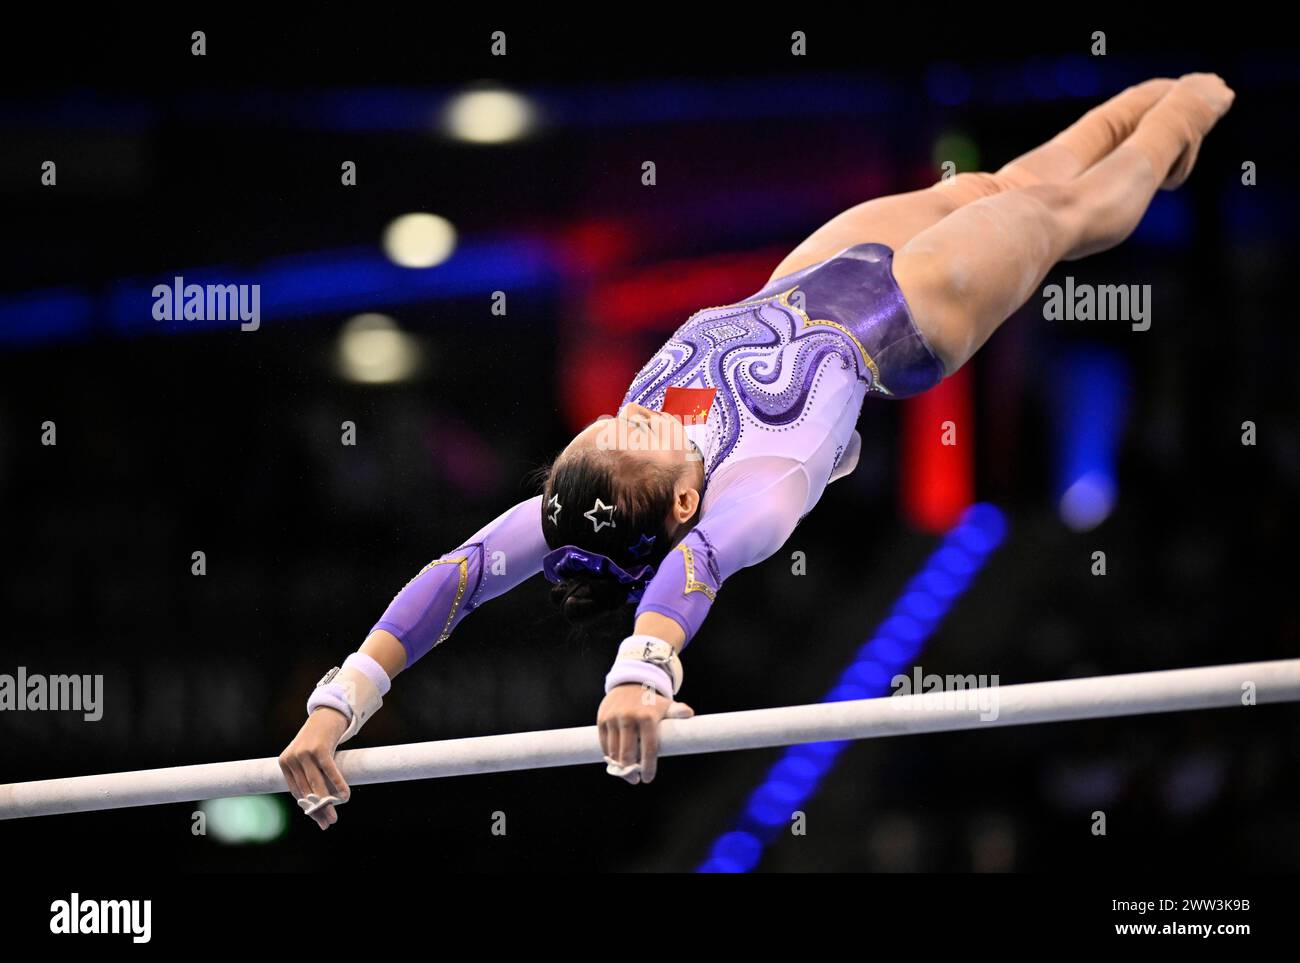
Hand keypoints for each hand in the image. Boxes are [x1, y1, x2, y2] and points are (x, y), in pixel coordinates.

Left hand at [279, 708, 350, 828]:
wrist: (327, 715)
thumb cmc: (320, 741)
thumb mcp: (309, 759)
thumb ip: (311, 777)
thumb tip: (322, 805)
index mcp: (285, 763)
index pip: (297, 793)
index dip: (309, 808)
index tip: (320, 821)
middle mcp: (291, 759)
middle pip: (306, 791)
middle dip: (318, 809)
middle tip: (329, 822)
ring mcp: (304, 753)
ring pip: (316, 784)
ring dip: (327, 802)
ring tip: (335, 816)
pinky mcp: (318, 748)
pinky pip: (329, 771)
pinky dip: (338, 784)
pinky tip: (345, 796)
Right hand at [597, 683, 693, 783]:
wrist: (629, 683)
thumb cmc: (651, 701)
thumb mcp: (665, 705)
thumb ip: (678, 711)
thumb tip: (690, 714)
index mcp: (647, 717)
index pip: (648, 748)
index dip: (648, 767)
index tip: (648, 779)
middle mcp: (629, 717)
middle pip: (628, 754)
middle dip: (631, 771)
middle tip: (635, 779)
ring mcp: (613, 718)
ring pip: (614, 751)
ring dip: (618, 766)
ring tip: (625, 772)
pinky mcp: (602, 720)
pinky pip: (604, 744)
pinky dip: (609, 755)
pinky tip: (615, 761)